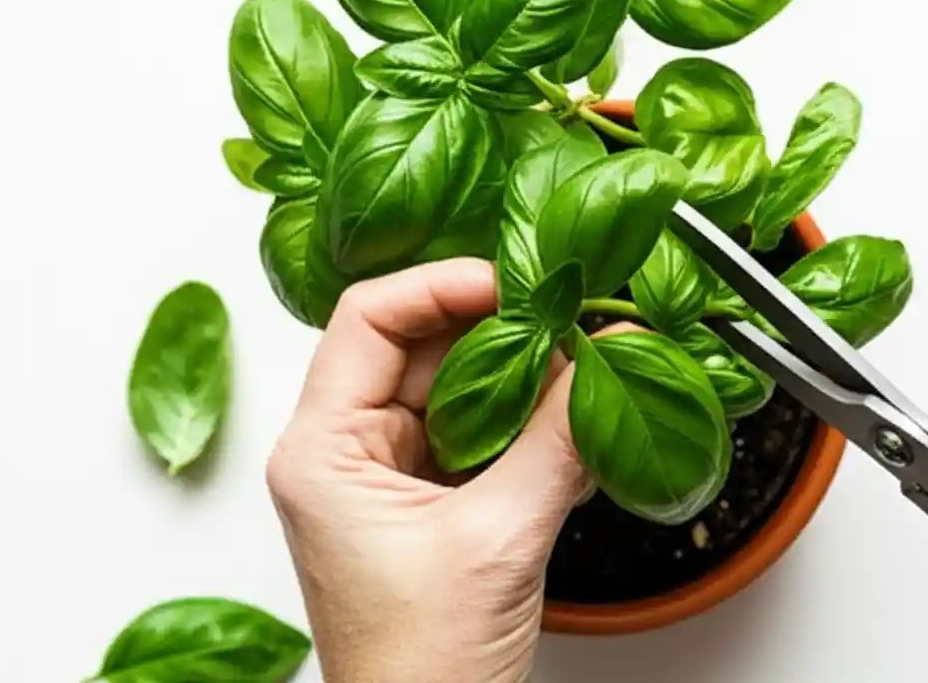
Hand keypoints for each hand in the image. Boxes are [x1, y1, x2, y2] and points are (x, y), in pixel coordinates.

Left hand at [265, 259, 589, 682]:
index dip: (442, 286)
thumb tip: (604, 360)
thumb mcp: (500, 538)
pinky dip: (523, 419)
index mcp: (322, 451)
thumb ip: (558, 438)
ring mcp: (387, 476)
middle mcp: (344, 453)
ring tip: (579, 363)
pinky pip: (475, 431)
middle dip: (497, 329)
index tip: (514, 283)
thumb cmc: (423, 667)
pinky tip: (569, 415)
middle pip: (418, 346)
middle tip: (566, 318)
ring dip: (518, 374)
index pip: (370, 319)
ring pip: (453, 386)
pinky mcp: (429, 500)